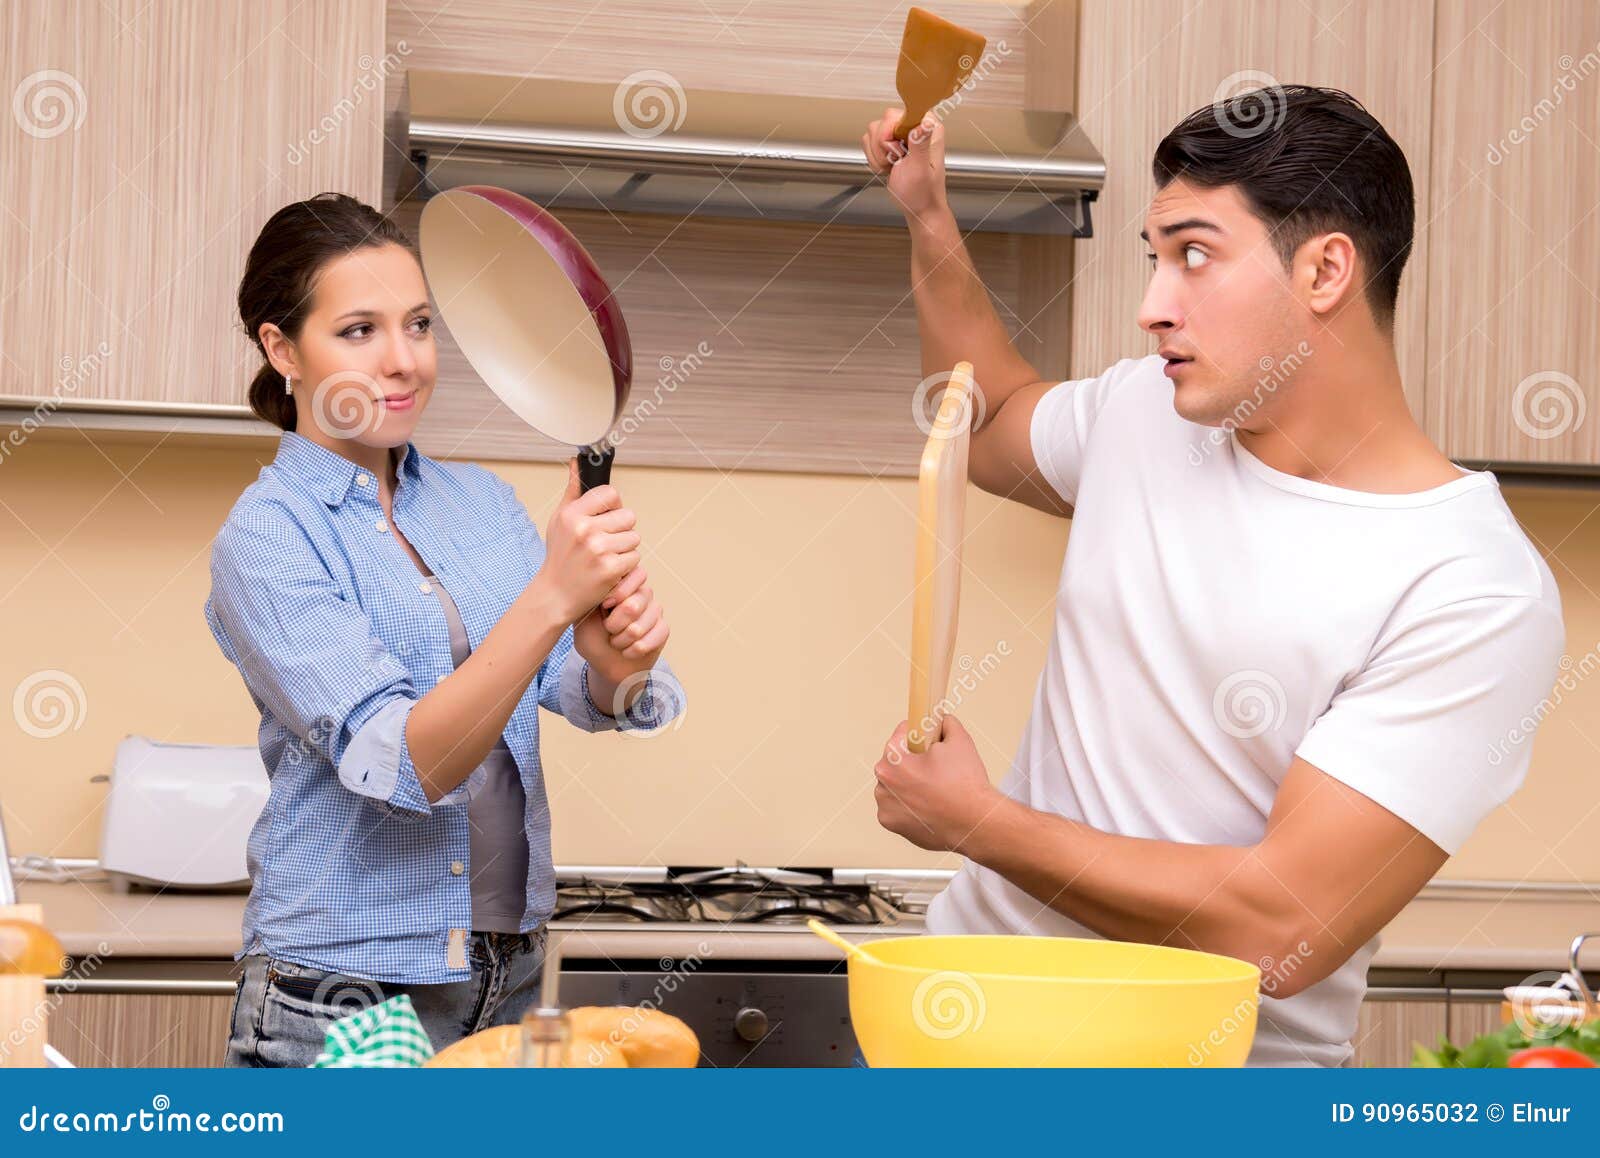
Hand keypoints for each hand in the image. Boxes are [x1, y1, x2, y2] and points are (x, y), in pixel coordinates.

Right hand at [536, 459, 640, 621]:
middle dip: (621, 530)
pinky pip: (635, 558)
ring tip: (605, 558)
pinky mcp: (611, 568)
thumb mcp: (559, 520)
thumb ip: (573, 491)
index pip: (611, 494)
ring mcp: (598, 549)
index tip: (606, 519)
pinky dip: (626, 566)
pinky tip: (609, 571)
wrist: (555, 595)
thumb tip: (577, 461)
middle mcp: (584, 529)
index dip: (613, 507)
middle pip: (628, 516)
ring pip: (634, 538)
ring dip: (625, 549)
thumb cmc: (559, 556)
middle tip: (605, 543)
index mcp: (572, 514)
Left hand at [574, 564, 670, 697]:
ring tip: (616, 641)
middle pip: (632, 607)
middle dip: (614, 625)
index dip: (617, 594)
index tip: (604, 606)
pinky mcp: (663, 629)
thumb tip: (608, 582)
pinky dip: (633, 650)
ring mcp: (655, 610)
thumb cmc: (594, 638)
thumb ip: (595, 597)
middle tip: (608, 629)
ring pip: (638, 628)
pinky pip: (651, 640)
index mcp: (623, 584)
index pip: (633, 575)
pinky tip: (628, 650)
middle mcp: (642, 593)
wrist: (606, 665)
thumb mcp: (585, 616)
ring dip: (621, 641)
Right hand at [861, 106, 948, 223]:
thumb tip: (925, 122)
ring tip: (893, 165)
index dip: (891, 132)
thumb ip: (920, 143)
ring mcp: (901, 134)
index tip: (899, 150)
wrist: (918, 208)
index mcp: (929, 126)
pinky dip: (874, 158)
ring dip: (878, 154)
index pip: (899, 113)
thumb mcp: (921, 169)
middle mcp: (915, 126)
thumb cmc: (923, 193)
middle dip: (883, 146)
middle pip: (883, 121)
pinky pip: (869, 141)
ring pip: (873, 131)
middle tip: (896, 160)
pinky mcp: (890, 142)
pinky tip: (888, 166)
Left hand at [873, 716, 998, 852]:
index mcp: (894, 756)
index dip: (920, 733)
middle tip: (937, 767)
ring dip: (909, 783)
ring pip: (895, 784)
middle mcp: (882, 779)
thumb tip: (942, 721)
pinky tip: (928, 805)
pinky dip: (909, 805)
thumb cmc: (966, 785)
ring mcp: (884, 803)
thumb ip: (946, 723)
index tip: (929, 739)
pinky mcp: (890, 822)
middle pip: (896, 760)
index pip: (902, 733)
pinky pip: (897, 806)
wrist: (974, 824)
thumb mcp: (960, 740)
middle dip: (913, 760)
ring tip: (934, 789)